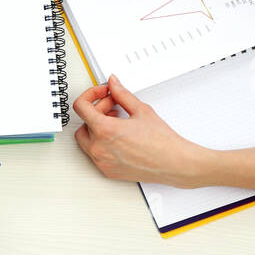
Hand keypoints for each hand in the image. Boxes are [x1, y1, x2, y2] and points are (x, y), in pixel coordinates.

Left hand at [72, 74, 207, 186]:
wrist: (173, 163)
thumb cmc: (161, 142)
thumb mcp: (141, 110)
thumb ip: (122, 94)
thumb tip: (113, 84)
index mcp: (105, 130)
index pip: (81, 107)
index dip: (90, 95)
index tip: (101, 93)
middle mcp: (98, 148)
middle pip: (83, 122)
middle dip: (96, 110)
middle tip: (113, 106)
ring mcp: (101, 161)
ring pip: (86, 139)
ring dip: (96, 127)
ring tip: (116, 122)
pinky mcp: (106, 170)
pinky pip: (94, 153)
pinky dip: (101, 142)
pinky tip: (117, 137)